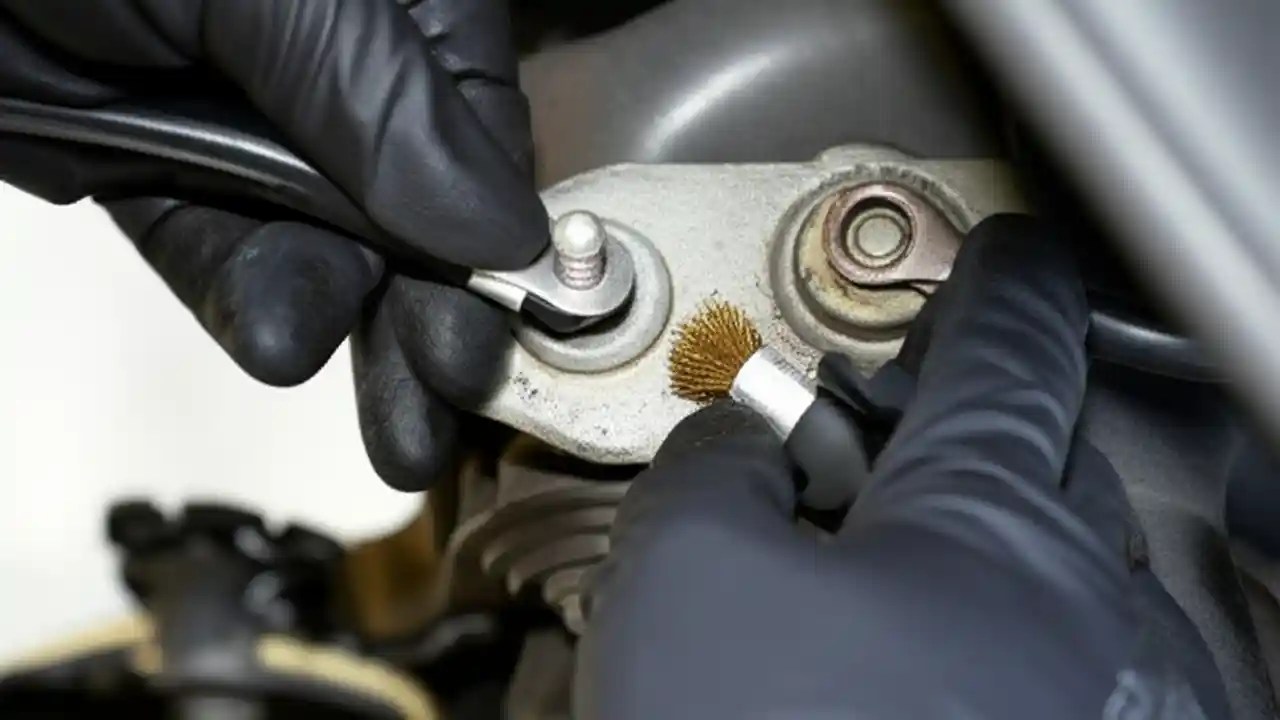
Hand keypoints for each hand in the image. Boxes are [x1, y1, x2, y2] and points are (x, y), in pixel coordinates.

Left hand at [0, 0, 547, 489]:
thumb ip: (380, 101)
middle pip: (405, 200)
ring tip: (388, 418)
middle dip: (432, 302)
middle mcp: (325, 54)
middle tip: (455, 394)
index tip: (524, 317)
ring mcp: (233, 112)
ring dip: (346, 321)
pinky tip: (279, 343)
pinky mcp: (145, 163)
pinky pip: (212, 247)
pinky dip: (245, 298)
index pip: (473, 118)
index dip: (499, 225)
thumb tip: (504, 231)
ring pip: (315, 240)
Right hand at [576, 216, 1225, 718]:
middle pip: (1035, 454)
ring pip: (1051, 570)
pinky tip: (909, 688)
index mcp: (998, 515)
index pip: (1014, 337)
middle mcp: (1096, 601)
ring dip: (969, 554)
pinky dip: (990, 644)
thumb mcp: (689, 570)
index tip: (1002, 254)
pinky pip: (1061, 664)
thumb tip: (737, 439)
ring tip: (865, 601)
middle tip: (867, 458)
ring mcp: (1117, 699)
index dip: (998, 277)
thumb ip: (714, 458)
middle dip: (954, 439)